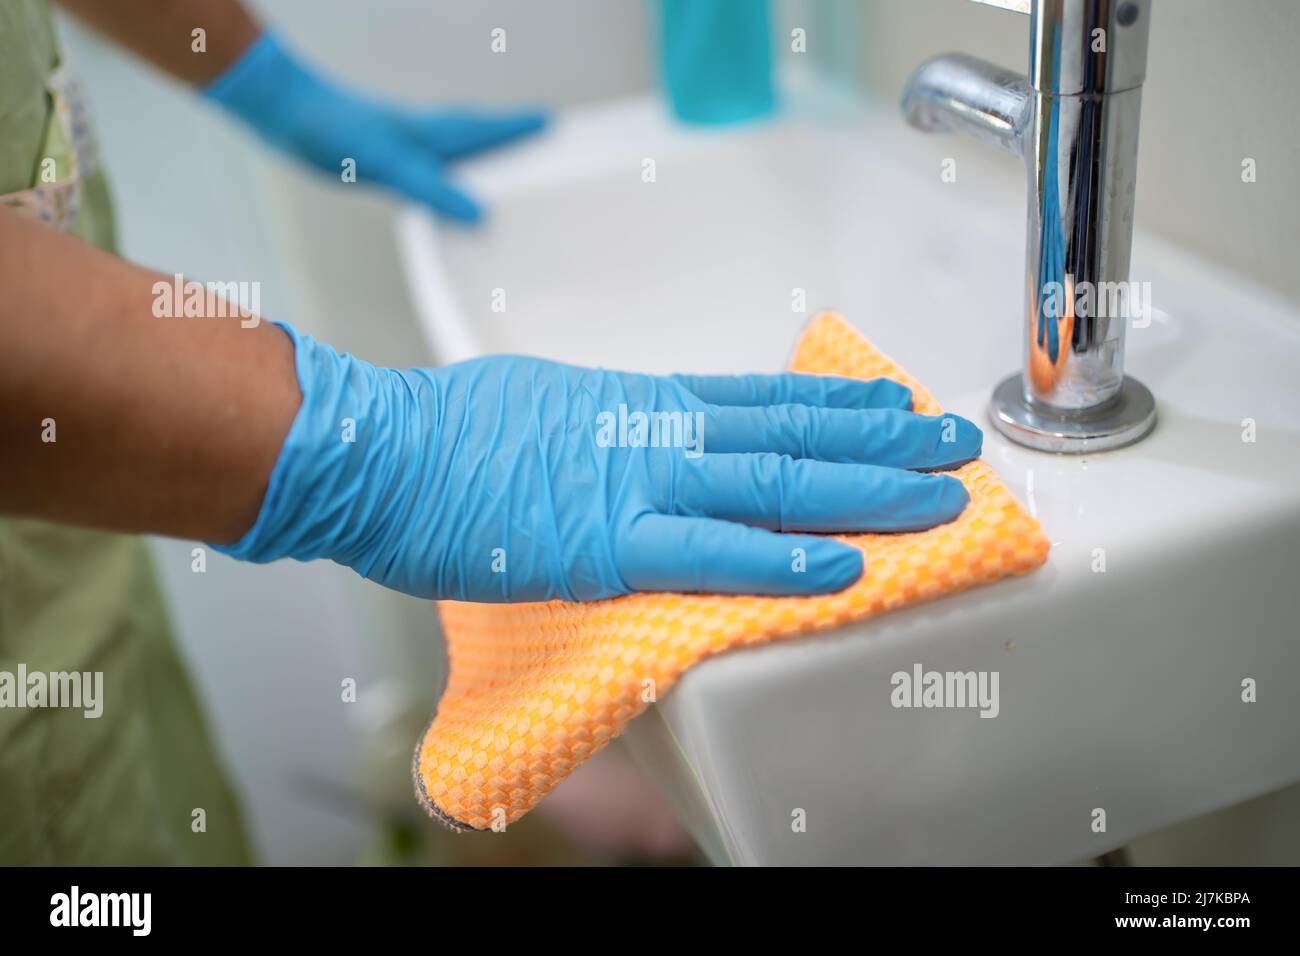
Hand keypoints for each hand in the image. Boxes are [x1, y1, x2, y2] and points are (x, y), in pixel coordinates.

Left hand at [203, 31, 545, 222]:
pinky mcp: (388, 154)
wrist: (288, 112)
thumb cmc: (336, 131)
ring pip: (458, 147)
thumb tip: (480, 216)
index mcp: (438, 133)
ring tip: (504, 166)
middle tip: (540, 139)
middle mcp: (428, 134)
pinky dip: (451, 171)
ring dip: (483, 152)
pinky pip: (434, 164)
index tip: (554, 123)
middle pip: (482, 133)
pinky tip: (442, 184)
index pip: (492, 128)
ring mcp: (408, 143)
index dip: (522, 127)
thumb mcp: (391, 165)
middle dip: (511, 136)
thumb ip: (435, 190)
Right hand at [215, 325, 982, 600]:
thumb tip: (630, 438)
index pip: (762, 398)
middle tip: (955, 445)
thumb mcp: (542, 404)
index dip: (837, 403)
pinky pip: (711, 553)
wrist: (378, 451)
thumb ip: (603, 425)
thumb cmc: (445, 433)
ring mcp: (638, 486)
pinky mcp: (607, 546)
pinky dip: (780, 559)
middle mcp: (657, 434)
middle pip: (792, 435)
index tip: (894, 402)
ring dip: (864, 493)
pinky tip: (843, 567)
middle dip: (882, 445)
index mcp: (641, 404)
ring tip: (938, 499)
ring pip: (774, 484)